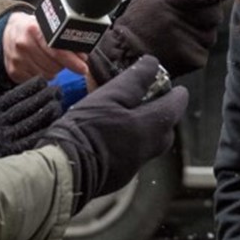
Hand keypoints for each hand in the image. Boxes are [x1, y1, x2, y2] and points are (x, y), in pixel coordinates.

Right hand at [0, 78, 61, 158]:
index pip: (12, 98)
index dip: (28, 88)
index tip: (42, 80)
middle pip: (25, 108)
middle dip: (42, 97)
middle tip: (57, 89)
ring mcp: (4, 140)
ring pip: (30, 123)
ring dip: (46, 113)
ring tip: (59, 104)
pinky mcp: (8, 155)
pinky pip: (29, 142)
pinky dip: (42, 134)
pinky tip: (54, 127)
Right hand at [3, 12, 88, 82]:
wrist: (10, 31)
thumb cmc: (34, 28)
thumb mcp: (49, 27)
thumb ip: (66, 41)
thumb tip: (82, 57)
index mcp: (34, 29)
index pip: (57, 51)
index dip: (72, 61)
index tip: (83, 68)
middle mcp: (23, 44)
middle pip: (53, 66)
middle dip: (63, 65)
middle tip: (63, 59)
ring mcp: (17, 59)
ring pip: (47, 75)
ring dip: (54, 70)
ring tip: (51, 60)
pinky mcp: (13, 71)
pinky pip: (37, 80)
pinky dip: (43, 75)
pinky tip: (40, 65)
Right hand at [38, 55, 187, 211]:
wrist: (63, 169)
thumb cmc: (85, 129)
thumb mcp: (109, 95)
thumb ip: (135, 80)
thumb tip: (152, 63)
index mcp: (149, 127)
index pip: (175, 107)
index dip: (177, 94)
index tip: (176, 88)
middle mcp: (147, 149)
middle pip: (167, 130)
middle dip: (164, 114)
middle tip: (153, 101)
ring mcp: (134, 165)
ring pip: (151, 144)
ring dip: (148, 129)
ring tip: (130, 116)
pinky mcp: (119, 176)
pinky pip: (134, 156)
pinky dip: (131, 143)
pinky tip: (114, 135)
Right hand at [88, 0, 229, 82]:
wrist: (126, 59)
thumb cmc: (135, 25)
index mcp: (173, 0)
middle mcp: (185, 20)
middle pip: (216, 10)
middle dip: (208, 10)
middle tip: (193, 14)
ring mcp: (193, 41)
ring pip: (212, 31)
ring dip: (202, 29)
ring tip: (181, 32)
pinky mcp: (197, 59)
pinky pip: (205, 48)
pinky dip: (196, 46)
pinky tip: (180, 46)